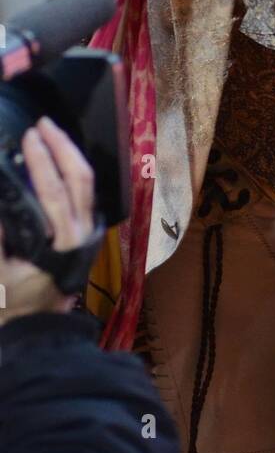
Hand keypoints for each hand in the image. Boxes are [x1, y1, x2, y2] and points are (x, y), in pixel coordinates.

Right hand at [0, 118, 95, 326]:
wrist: (38, 328)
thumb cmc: (15, 301)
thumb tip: (0, 201)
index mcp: (63, 241)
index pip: (55, 191)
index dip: (42, 161)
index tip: (29, 138)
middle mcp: (81, 231)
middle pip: (80, 178)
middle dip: (63, 146)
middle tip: (43, 124)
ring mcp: (87, 229)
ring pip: (87, 182)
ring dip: (70, 153)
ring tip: (51, 132)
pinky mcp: (86, 229)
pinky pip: (85, 191)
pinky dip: (73, 168)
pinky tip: (58, 156)